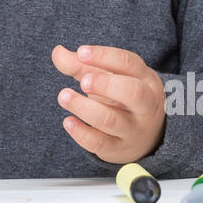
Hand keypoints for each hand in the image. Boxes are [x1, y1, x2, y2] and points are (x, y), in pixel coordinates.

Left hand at [51, 44, 166, 163]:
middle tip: (83, 81)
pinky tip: (68, 122)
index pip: (129, 63)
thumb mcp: (107, 77)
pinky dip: (81, 133)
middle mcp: (145, 105)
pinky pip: (100, 143)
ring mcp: (134, 130)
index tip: (81, 52)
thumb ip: (82, 65)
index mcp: (145, 79)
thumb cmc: (120, 98)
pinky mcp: (118, 149)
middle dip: (106, 84)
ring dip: (84, 108)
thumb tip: (57, 52)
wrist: (144, 138)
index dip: (104, 56)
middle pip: (133, 93)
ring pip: (111, 120)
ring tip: (64, 96)